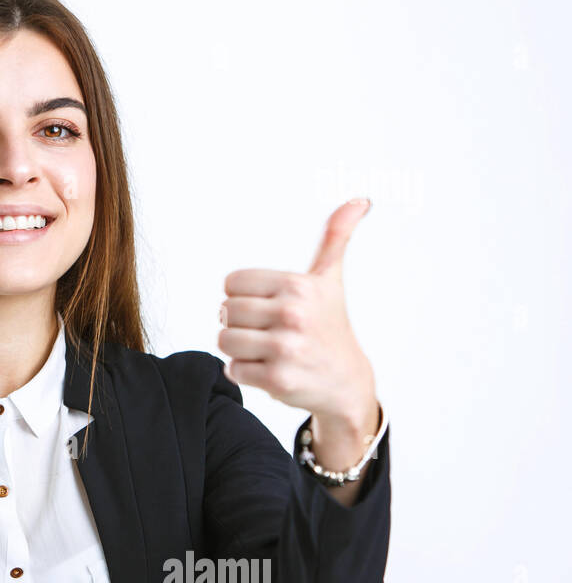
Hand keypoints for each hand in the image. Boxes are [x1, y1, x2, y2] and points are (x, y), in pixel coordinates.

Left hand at [217, 198, 376, 427]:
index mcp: (298, 285)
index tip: (266, 307)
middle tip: (267, 332)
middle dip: (240, 324)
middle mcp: (292, 314)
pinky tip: (269, 369)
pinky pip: (233, 370)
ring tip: (265, 350)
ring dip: (238, 349)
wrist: (347, 381)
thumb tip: (359, 200)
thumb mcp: (330, 279)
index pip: (231, 284)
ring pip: (224, 341)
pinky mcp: (278, 380)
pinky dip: (244, 372)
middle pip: (225, 312)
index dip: (243, 297)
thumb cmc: (330, 325)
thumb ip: (335, 238)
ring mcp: (285, 349)